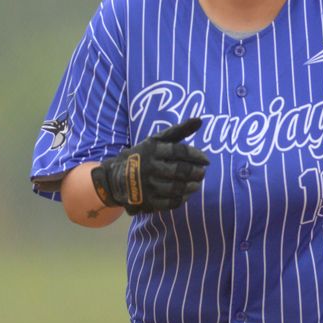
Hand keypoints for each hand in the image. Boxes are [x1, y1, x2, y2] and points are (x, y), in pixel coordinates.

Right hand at [92, 118, 208, 213]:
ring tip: (197, 184)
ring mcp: (147, 185)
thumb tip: (200, 120)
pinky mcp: (147, 201)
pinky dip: (182, 198)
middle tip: (203, 173)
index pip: (179, 151)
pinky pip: (170, 202)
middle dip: (196, 172)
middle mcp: (149, 167)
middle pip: (179, 171)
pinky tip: (186, 194)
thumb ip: (179, 131)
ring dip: (192, 186)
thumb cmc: (143, 156)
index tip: (206, 160)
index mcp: (152, 150)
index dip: (196, 156)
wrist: (116, 178)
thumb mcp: (157, 140)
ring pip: (177, 188)